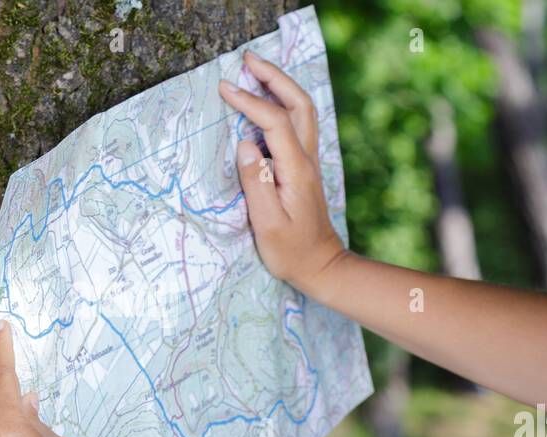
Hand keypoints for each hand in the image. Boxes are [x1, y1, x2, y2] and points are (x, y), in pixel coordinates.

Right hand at [218, 50, 347, 294]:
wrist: (322, 267)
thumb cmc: (292, 252)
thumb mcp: (267, 223)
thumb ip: (256, 183)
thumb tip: (244, 145)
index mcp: (296, 170)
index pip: (275, 122)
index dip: (249, 102)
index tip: (224, 87)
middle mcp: (306, 160)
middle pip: (299, 105)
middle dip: (275, 78)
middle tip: (248, 59)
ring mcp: (308, 162)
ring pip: (303, 112)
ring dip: (281, 87)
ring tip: (255, 70)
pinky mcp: (303, 168)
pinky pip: (297, 125)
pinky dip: (283, 104)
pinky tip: (265, 101)